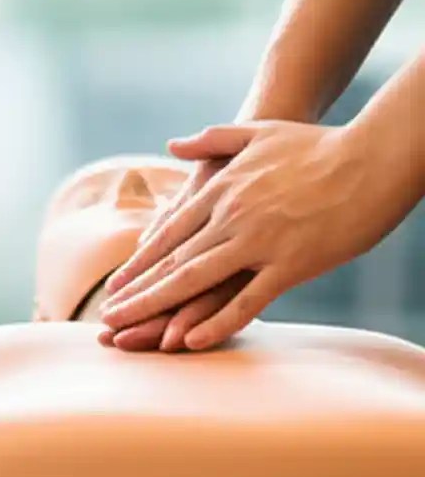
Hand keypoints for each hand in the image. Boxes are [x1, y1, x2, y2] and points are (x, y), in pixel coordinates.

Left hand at [98, 120, 418, 350]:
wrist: (371, 154)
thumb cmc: (315, 144)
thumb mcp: (256, 134)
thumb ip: (210, 140)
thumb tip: (172, 145)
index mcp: (220, 190)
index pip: (168, 234)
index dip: (139, 264)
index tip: (114, 287)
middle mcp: (230, 217)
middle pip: (172, 262)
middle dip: (136, 294)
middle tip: (105, 320)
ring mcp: (258, 241)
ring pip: (195, 281)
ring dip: (156, 309)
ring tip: (126, 332)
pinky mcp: (291, 263)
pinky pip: (248, 300)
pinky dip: (217, 321)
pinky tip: (189, 342)